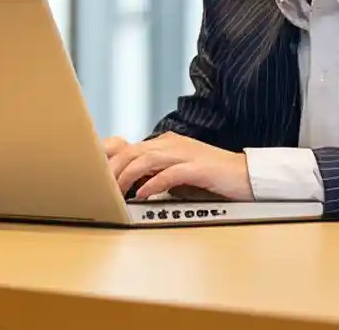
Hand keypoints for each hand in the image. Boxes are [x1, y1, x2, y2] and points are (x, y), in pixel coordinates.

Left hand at [102, 132, 252, 200]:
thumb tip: (127, 185)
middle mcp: (171, 144)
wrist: (246, 176)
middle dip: (111, 171)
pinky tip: (143, 196)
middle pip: (131, 152)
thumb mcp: (175, 174)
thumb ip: (153, 174)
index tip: (92, 176)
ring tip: (117, 193)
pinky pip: (169, 173)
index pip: (127, 147)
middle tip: (100, 189)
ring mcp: (184, 153)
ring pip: (146, 159)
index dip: (107, 159)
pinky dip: (153, 184)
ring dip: (127, 177)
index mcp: (164, 143)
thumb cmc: (210, 177)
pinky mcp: (197, 167)